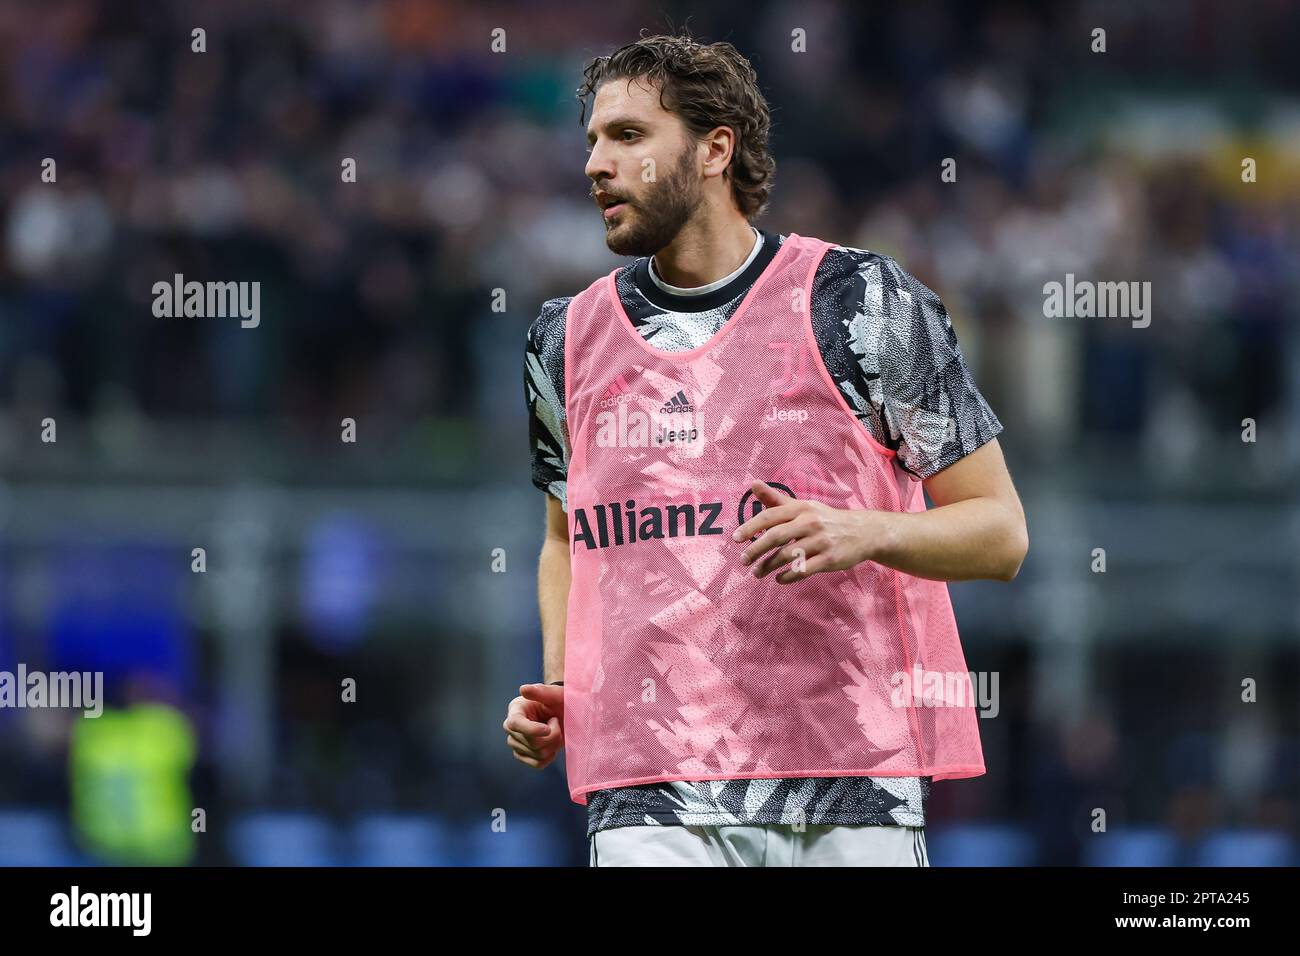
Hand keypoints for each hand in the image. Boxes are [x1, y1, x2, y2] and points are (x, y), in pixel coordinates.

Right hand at [503, 683, 564, 768]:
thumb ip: (541, 691)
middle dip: (552, 735)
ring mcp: (515, 743)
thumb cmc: (557, 701)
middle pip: (532, 743)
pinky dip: (549, 756)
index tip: (548, 729)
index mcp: (516, 710)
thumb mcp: (554, 694)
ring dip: (553, 745)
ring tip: (555, 731)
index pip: (515, 724)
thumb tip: (523, 689)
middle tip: (557, 722)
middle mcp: (511, 727)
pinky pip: (538, 763)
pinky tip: (552, 744)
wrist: (561, 713)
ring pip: (537, 754)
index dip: (532, 729)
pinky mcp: (522, 754)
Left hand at [732, 480, 880, 583]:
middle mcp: (810, 522)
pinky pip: (802, 570)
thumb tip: (753, 484)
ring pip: (787, 556)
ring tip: (757, 573)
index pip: (770, 516)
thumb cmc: (826, 519)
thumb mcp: (803, 506)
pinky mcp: (829, 559)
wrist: (863, 532)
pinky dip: (787, 577)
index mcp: (801, 508)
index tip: (735, 539)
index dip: (750, 528)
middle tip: (743, 561)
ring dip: (768, 566)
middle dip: (755, 550)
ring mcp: (820, 541)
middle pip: (775, 536)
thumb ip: (776, 499)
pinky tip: (779, 579)